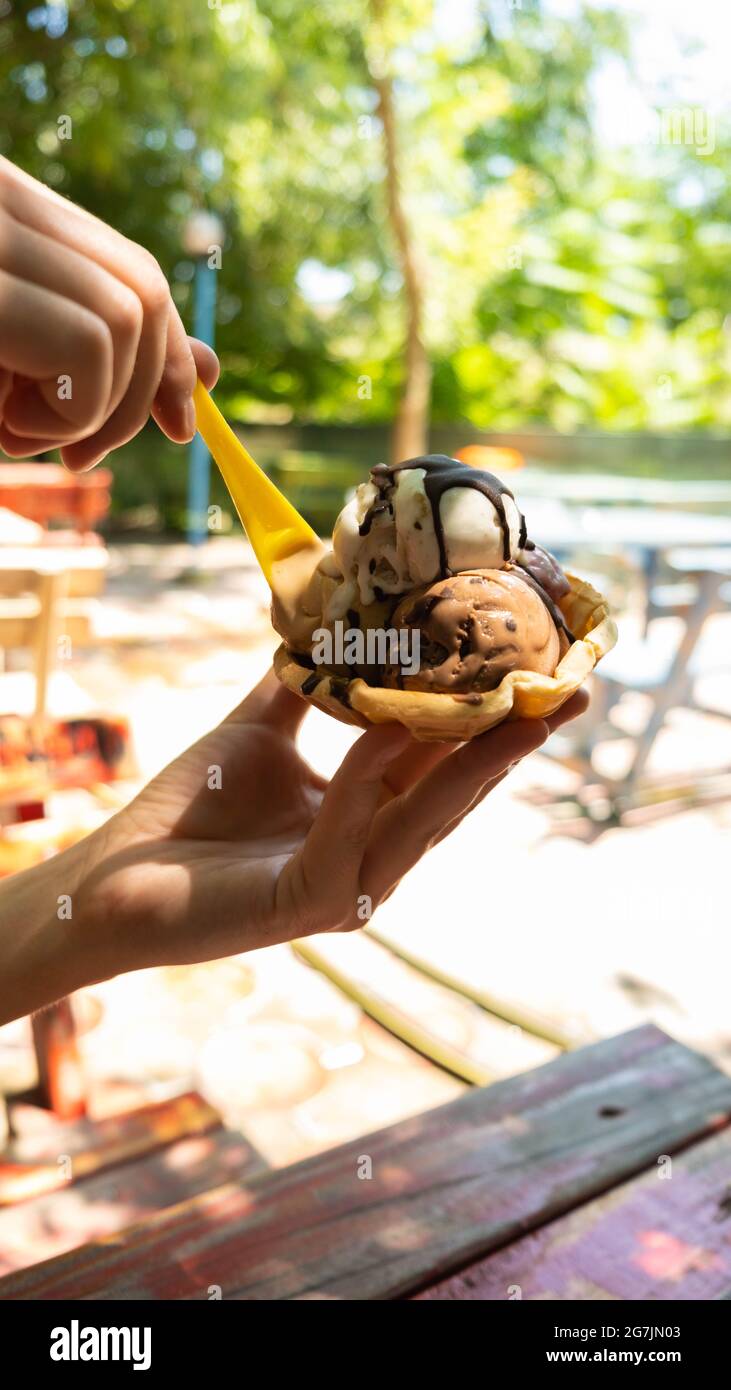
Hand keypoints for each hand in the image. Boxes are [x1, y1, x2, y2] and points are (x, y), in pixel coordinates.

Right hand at [0, 156, 218, 467]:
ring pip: (126, 317)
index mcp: (12, 207)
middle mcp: (5, 196)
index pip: (132, 269)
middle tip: (84, 454)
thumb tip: (211, 369)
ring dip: (93, 406)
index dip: (169, 353)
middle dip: (144, 389)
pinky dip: (69, 411)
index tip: (180, 424)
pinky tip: (3, 421)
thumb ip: (108, 355)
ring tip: (13, 426)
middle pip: (144, 286)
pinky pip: (89, 345)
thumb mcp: (21, 367)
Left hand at [68, 672, 588, 983]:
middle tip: (571, 692)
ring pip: (424, 819)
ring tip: (527, 714)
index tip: (541, 674)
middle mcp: (371, 857)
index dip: (492, 721)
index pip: (442, 764)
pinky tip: (395, 728)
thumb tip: (337, 611)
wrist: (114, 878)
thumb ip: (304, 682)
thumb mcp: (258, 730)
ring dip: (476, 766)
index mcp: (365, 819)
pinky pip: (352, 832)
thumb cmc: (184, 810)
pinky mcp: (310, 905)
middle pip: (455, 794)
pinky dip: (372, 778)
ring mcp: (347, 888)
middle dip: (512, 743)